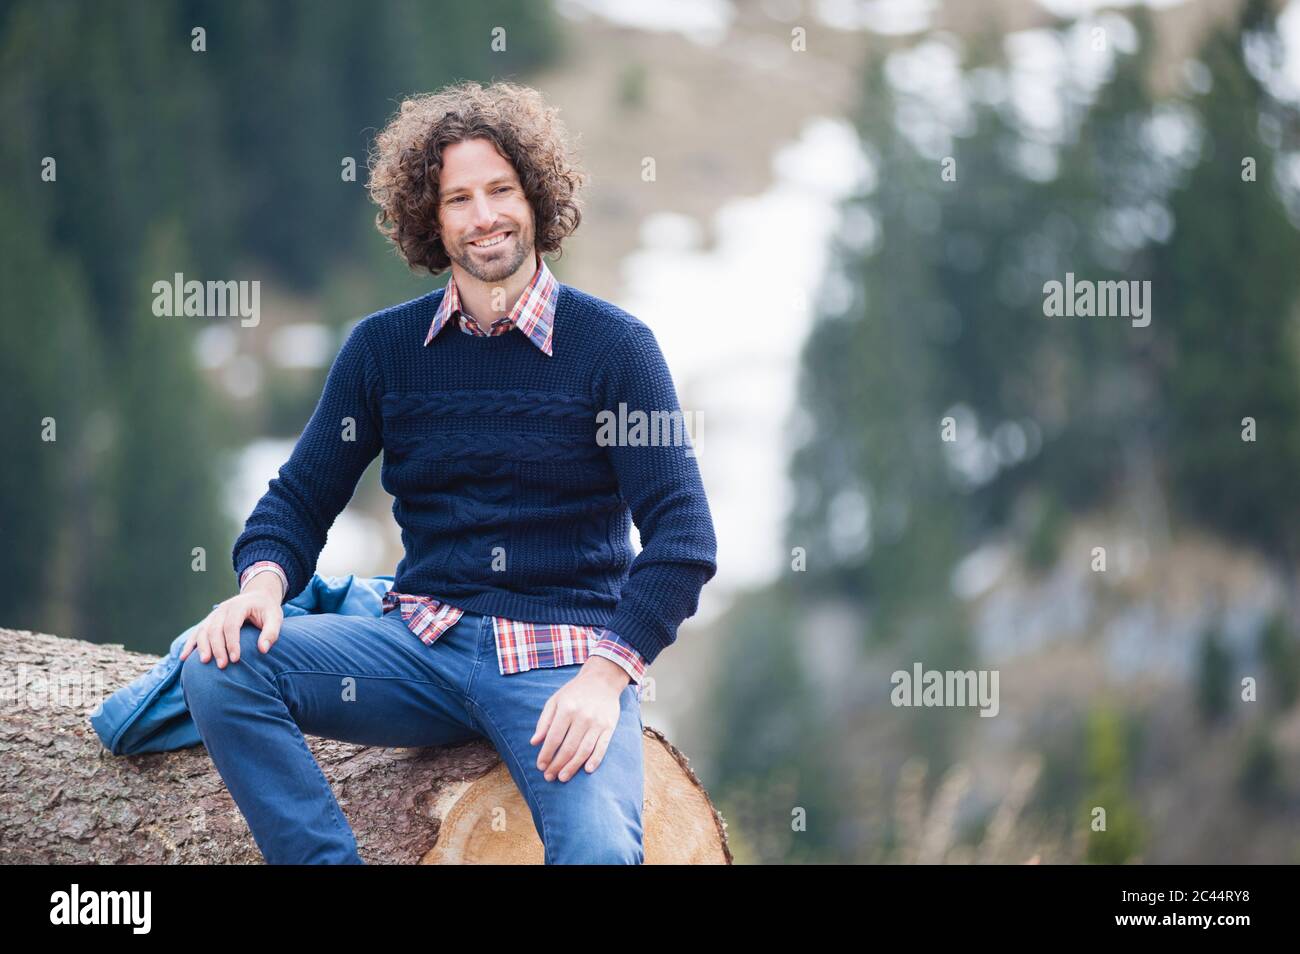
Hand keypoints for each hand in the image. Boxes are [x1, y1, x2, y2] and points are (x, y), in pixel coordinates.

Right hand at [179, 573, 283, 668]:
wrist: (258, 596)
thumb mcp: (275, 617)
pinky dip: (189, 644)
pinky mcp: (209, 621)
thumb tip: (263, 650)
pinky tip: (183, 657)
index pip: (232, 625)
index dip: (232, 643)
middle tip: (222, 666)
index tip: (235, 660)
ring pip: (203, 630)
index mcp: (239, 606)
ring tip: (205, 662)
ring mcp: (214, 615)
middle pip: (215, 629)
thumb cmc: (267, 609)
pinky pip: (196, 632)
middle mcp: (223, 609)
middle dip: (217, 648)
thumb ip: (271, 632)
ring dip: (202, 647)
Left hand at [530, 657, 629, 781]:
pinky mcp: (609, 727)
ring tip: (562, 778)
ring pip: (584, 751)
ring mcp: (598, 723)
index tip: (540, 766)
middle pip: (568, 747)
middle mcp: (583, 717)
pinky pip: (602, 747)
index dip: (546, 754)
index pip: (554, 738)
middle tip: (549, 777)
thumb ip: (544, 721)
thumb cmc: (575, 691)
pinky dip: (595, 760)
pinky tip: (586, 770)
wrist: (603, 679)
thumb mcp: (555, 700)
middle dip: (557, 765)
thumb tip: (534, 742)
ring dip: (572, 767)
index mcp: (567, 708)